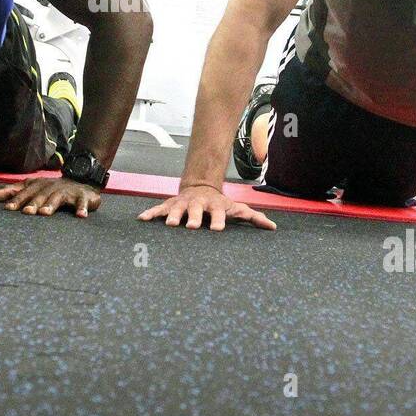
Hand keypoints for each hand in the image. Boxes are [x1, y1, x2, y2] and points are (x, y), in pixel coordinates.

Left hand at [0, 176, 101, 217]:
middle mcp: (51, 187)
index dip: (17, 199)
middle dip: (33, 203)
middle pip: (40, 195)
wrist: (81, 179)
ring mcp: (67, 191)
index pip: (25, 192)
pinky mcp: (82, 196)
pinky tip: (80, 216)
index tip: (8, 209)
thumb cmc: (51, 188)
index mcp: (38, 185)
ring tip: (45, 213)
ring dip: (51, 205)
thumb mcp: (31, 187)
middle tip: (26, 212)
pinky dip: (81, 208)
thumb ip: (11, 191)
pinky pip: (82, 202)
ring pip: (58, 198)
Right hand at [138, 183, 276, 230]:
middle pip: (196, 210)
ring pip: (177, 209)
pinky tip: (142, 219)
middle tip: (190, 226)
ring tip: (169, 225)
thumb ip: (253, 218)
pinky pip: (159, 209)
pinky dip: (151, 213)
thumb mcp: (236, 208)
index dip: (218, 220)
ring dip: (173, 216)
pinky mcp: (170, 205)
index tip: (217, 229)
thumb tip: (273, 227)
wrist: (201, 186)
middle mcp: (199, 204)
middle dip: (194, 217)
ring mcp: (183, 203)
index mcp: (215, 206)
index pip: (218, 213)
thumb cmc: (220, 203)